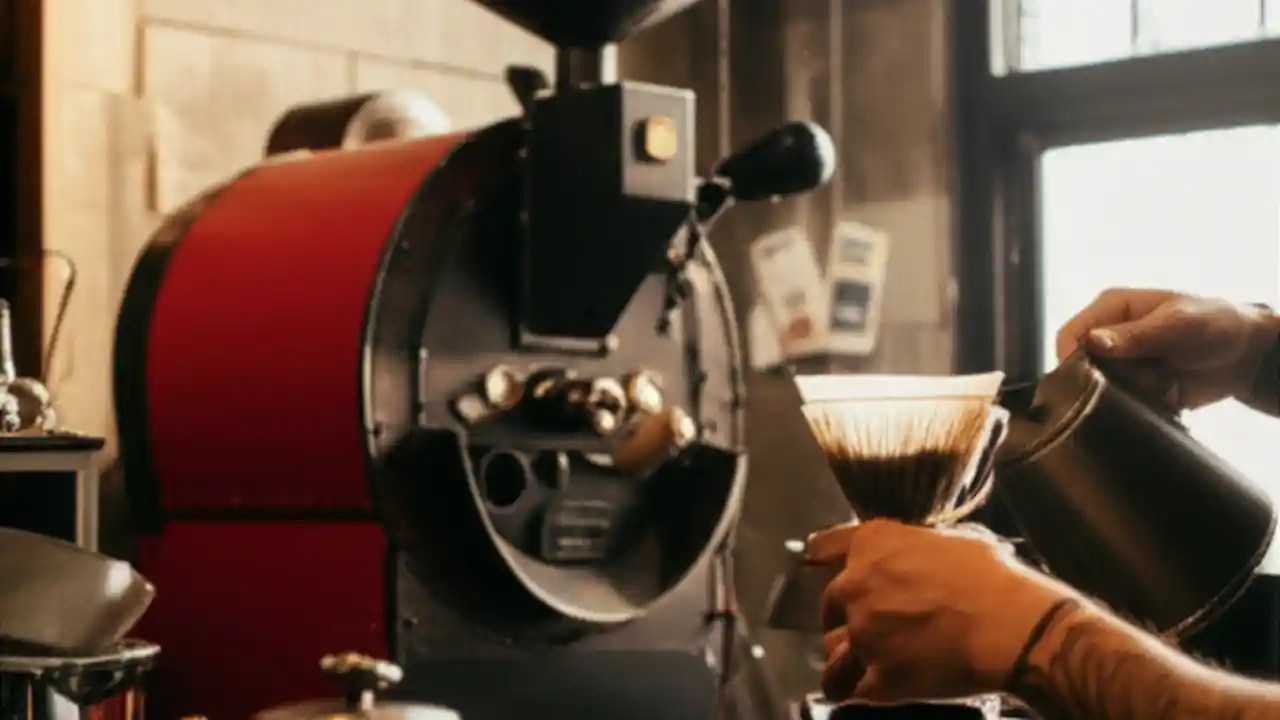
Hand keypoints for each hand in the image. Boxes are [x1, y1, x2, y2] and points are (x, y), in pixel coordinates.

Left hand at [805, 519, 1072, 703]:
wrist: (1012, 626)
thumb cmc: (993, 579)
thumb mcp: (950, 541)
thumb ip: (914, 549)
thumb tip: (916, 559)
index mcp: (873, 544)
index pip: (824, 547)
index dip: (822, 558)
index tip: (817, 564)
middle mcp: (855, 584)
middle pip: (829, 603)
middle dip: (843, 615)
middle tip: (868, 626)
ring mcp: (862, 633)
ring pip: (832, 651)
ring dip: (844, 658)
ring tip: (860, 666)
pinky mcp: (875, 676)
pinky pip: (849, 689)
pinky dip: (857, 690)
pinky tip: (866, 691)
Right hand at [1055, 288, 1279, 408]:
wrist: (1247, 356)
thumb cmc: (1215, 323)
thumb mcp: (1177, 324)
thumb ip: (1135, 335)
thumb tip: (1092, 342)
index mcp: (1111, 310)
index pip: (1071, 334)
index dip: (1070, 357)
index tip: (1088, 377)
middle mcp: (1110, 338)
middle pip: (1082, 368)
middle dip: (1106, 381)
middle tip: (1142, 379)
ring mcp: (1123, 365)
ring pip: (1101, 391)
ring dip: (1130, 394)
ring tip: (1162, 382)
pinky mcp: (1136, 389)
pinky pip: (1122, 406)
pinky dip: (1142, 406)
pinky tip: (1166, 394)